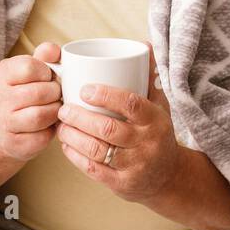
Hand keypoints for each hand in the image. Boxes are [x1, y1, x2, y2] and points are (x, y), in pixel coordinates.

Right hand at [0, 42, 62, 162]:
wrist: (0, 130)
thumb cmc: (21, 94)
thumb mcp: (27, 71)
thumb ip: (44, 57)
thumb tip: (54, 51)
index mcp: (0, 75)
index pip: (28, 67)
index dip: (46, 72)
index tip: (47, 77)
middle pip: (39, 93)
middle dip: (55, 93)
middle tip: (56, 94)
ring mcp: (4, 123)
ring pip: (40, 115)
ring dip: (55, 111)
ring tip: (55, 108)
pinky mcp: (14, 144)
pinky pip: (42, 137)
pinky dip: (51, 130)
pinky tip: (49, 125)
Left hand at [55, 43, 182, 202]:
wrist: (168, 177)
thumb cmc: (157, 133)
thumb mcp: (160, 106)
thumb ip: (150, 77)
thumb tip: (142, 45)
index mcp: (156, 120)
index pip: (131, 104)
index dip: (106, 95)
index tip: (84, 89)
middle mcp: (147, 144)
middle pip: (108, 128)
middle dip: (80, 117)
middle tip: (63, 108)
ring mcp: (135, 166)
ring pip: (97, 150)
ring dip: (73, 136)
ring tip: (61, 125)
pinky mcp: (121, 184)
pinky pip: (92, 169)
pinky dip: (74, 156)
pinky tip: (66, 145)